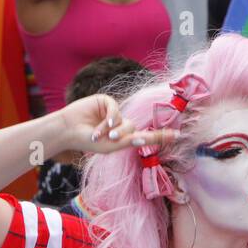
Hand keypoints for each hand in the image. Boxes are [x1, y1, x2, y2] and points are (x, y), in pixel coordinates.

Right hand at [58, 94, 177, 154]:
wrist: (68, 131)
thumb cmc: (87, 142)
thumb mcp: (111, 146)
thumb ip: (129, 141)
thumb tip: (146, 138)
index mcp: (123, 137)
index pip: (146, 136)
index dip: (161, 135)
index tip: (178, 135)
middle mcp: (120, 125)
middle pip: (133, 127)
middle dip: (122, 134)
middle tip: (110, 139)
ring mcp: (114, 113)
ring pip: (125, 119)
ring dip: (112, 129)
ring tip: (99, 135)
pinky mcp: (106, 102)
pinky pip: (116, 109)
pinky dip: (110, 118)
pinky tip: (102, 124)